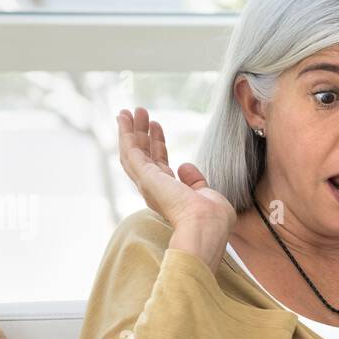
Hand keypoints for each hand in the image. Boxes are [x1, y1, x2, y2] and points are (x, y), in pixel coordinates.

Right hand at [116, 106, 234, 266]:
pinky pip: (130, 151)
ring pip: (132, 153)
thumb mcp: (207, 195)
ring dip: (131, 131)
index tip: (157, 127)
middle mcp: (155, 190)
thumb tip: (184, 166)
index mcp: (170, 195)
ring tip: (130, 111)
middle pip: (144, 156)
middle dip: (142, 134)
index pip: (160, 165)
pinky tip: (125, 118)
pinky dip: (126, 133)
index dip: (157, 144)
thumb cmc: (213, 219)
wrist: (206, 227)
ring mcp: (148, 184)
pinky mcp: (145, 177)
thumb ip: (195, 182)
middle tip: (140, 113)